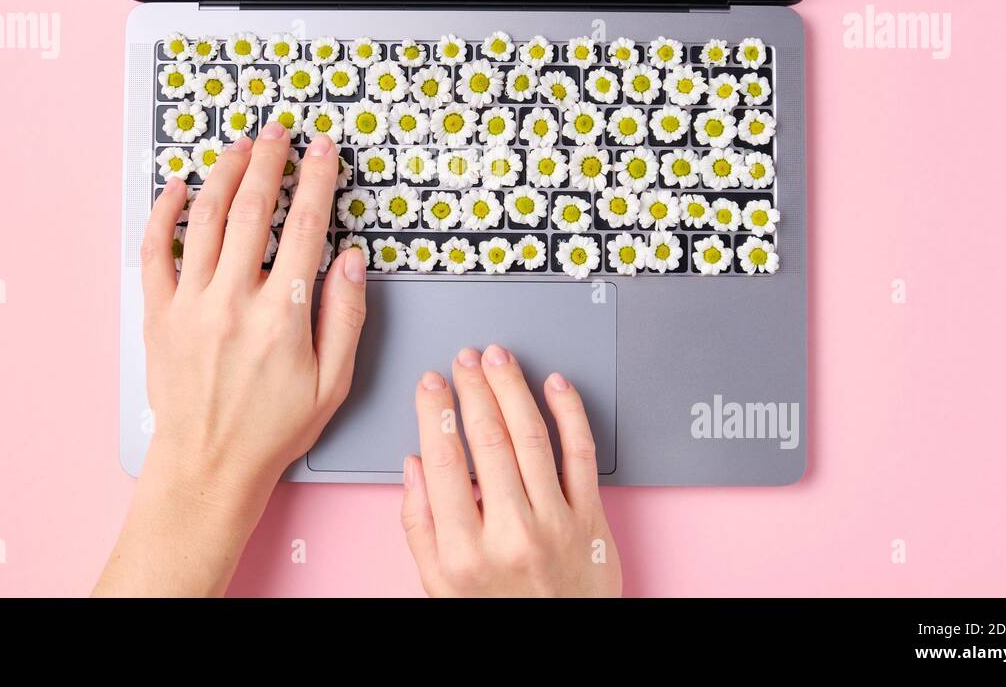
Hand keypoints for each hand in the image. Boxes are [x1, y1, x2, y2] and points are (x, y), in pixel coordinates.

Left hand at [94, 124, 366, 595]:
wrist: (208, 467)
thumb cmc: (272, 429)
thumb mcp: (333, 383)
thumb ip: (345, 316)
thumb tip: (350, 260)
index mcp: (282, 316)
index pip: (305, 228)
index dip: (317, 181)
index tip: (324, 151)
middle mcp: (234, 301)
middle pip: (252, 210)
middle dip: (270, 162)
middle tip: (279, 132)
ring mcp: (191, 305)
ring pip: (205, 220)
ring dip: (223, 175)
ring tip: (239, 147)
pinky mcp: (158, 314)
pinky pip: (155, 252)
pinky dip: (163, 214)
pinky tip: (175, 188)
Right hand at [400, 345, 621, 596]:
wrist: (561, 645)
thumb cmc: (499, 611)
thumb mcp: (439, 585)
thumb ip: (420, 525)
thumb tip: (415, 465)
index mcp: (464, 551)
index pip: (446, 460)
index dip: (435, 412)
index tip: (432, 383)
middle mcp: (511, 533)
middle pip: (489, 440)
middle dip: (474, 388)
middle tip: (465, 359)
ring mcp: (555, 523)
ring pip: (532, 438)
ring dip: (513, 388)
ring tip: (499, 360)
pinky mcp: (591, 519)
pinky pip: (581, 454)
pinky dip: (570, 414)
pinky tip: (555, 387)